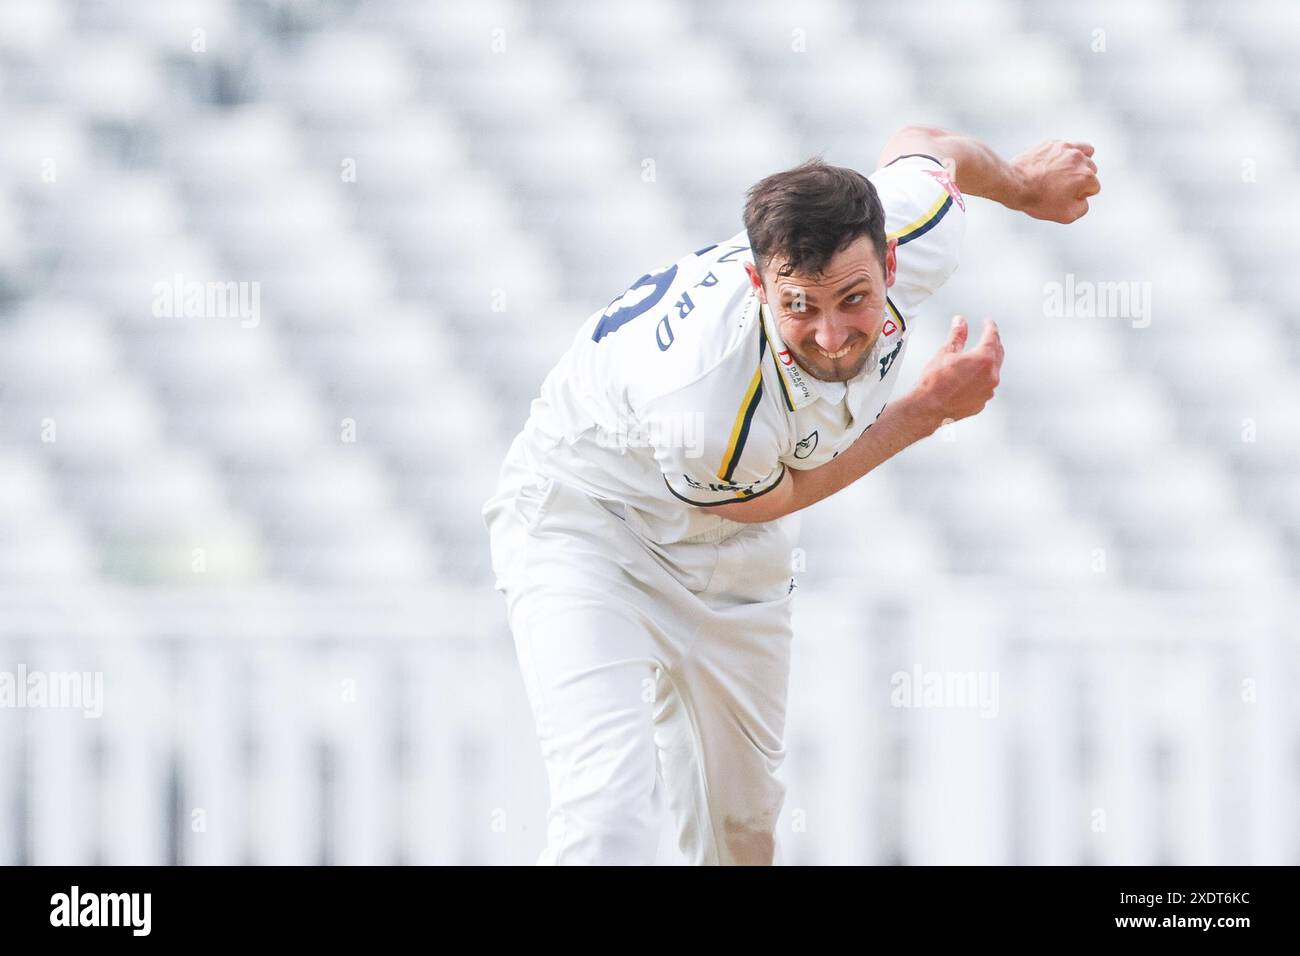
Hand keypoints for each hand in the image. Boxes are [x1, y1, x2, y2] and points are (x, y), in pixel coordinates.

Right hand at [911, 315, 1002, 429]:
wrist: (928, 407)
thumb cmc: (934, 382)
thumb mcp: (945, 352)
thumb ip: (957, 335)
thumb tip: (960, 322)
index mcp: (984, 359)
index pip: (992, 337)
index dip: (990, 327)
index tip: (988, 323)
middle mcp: (991, 375)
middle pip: (998, 353)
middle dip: (993, 343)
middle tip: (987, 337)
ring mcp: (988, 391)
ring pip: (993, 372)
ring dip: (987, 363)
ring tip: (976, 359)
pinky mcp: (981, 402)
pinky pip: (985, 387)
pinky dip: (981, 380)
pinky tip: (969, 378)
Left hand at [1010, 140, 1099, 222]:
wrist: (1014, 184)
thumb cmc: (1038, 200)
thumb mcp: (1066, 215)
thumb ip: (1083, 208)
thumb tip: (1084, 199)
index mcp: (1086, 176)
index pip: (1094, 187)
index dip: (1081, 195)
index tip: (1066, 197)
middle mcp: (1079, 158)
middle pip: (1091, 169)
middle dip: (1080, 179)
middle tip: (1062, 187)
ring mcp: (1066, 148)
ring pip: (1084, 152)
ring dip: (1078, 163)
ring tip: (1063, 173)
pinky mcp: (1053, 143)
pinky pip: (1067, 147)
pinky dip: (1063, 155)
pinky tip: (1052, 165)